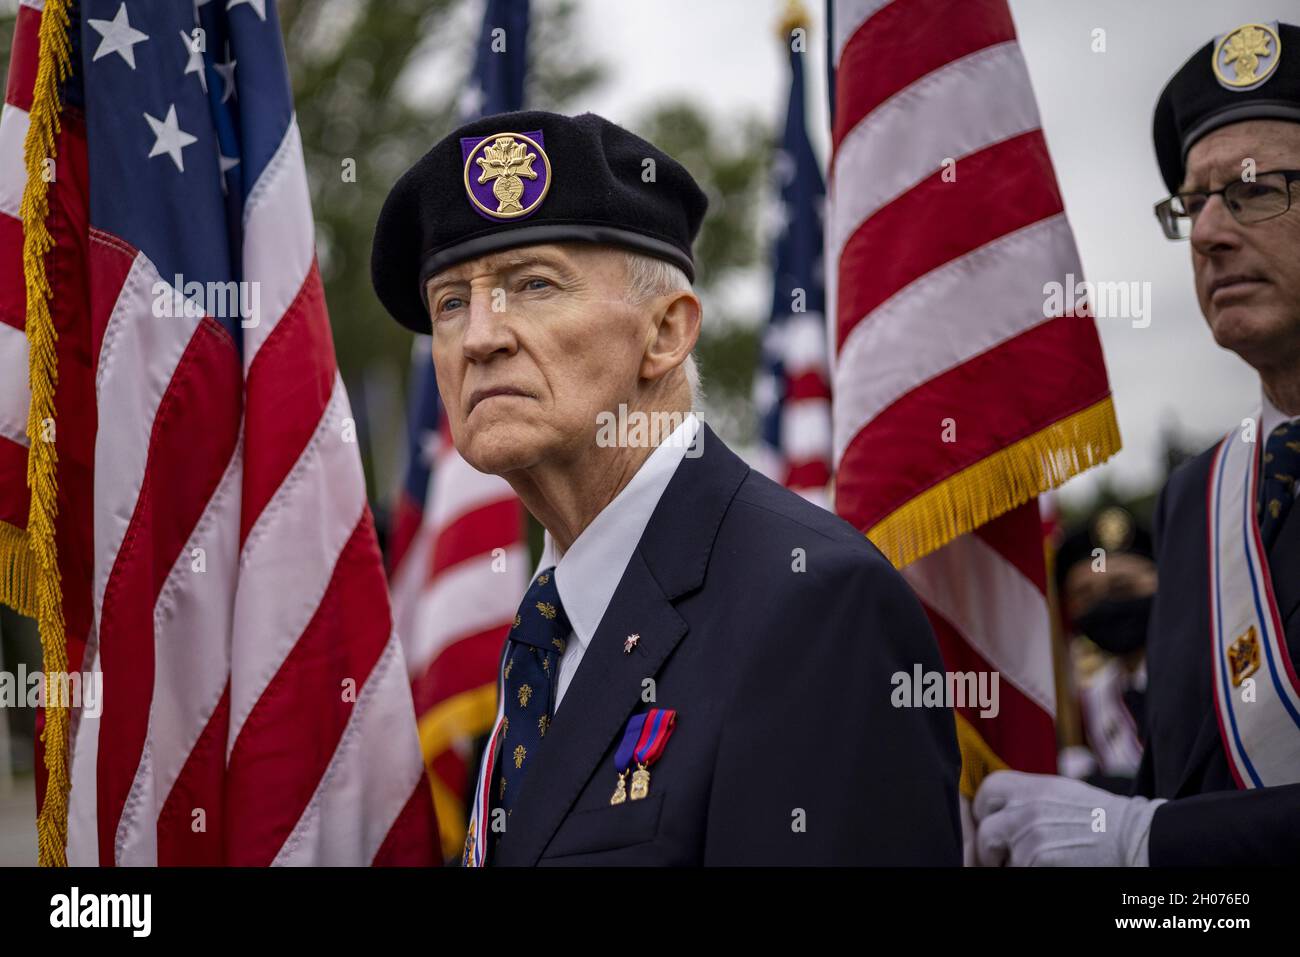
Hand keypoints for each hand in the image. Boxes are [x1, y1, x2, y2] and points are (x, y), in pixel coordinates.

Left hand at [972, 770, 1164, 865]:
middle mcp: (1026, 809)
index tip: (989, 824)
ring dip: (1009, 863)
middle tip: (1004, 857)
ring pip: (998, 857)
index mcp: (1031, 788)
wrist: (1135, 839)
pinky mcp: (1036, 860)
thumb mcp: (1060, 793)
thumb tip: (997, 811)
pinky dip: (1026, 871)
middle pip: (985, 830)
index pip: (986, 793)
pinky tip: (1049, 867)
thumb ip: (1027, 798)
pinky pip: (1015, 870)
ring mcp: (1030, 836)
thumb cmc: (1102, 819)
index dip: (984, 812)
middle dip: (991, 847)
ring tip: (1034, 861)